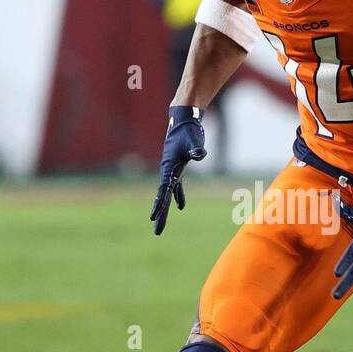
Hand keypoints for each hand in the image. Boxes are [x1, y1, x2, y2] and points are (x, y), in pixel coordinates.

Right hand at [150, 106, 206, 234]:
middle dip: (160, 215)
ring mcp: (171, 170)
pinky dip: (178, 196)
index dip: (158, 205)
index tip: (152, 217)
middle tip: (156, 232)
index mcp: (168, 167)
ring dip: (165, 209)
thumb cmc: (189, 130)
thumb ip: (196, 149)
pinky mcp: (177, 168)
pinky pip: (176, 186)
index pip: (163, 191)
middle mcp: (167, 171)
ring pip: (167, 194)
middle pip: (162, 198)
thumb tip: (200, 155)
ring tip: (159, 224)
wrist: (183, 120)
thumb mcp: (194, 140)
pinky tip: (181, 206)